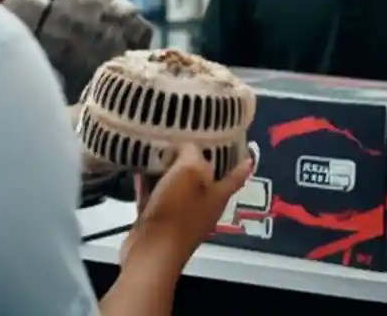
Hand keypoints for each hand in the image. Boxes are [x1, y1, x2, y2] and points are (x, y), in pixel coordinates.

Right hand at [120, 143, 252, 269]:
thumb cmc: (177, 211)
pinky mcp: (159, 222)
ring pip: (179, 185)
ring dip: (172, 168)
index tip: (246, 145)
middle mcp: (203, 206)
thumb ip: (192, 154)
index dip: (242, 160)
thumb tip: (190, 147)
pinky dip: (151, 182)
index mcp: (218, 195)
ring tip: (163, 144)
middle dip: (200, 157)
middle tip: (192, 133)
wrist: (151, 253)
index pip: (237, 175)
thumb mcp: (190, 172)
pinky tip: (140, 166)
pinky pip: (157, 196)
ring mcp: (181, 216)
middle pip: (205, 178)